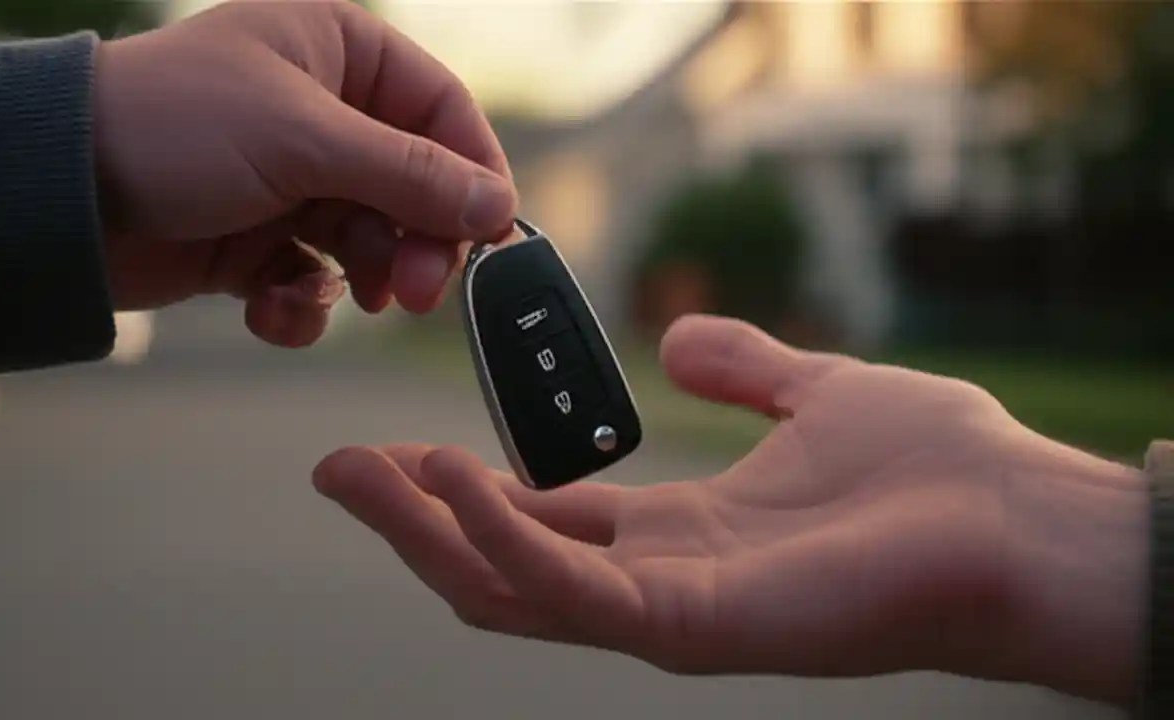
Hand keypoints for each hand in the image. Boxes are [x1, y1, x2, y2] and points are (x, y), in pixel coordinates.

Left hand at [93, 0, 516, 345]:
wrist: (53, 195)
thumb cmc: (172, 127)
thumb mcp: (304, 139)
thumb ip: (410, 176)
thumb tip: (498, 208)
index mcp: (337, 50)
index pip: (441, 110)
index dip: (474, 174)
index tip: (492, 236)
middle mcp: (320, 110)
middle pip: (414, 185)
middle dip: (415, 242)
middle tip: (416, 291)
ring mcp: (288, 177)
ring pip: (368, 239)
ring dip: (363, 276)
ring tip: (344, 294)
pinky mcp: (255, 237)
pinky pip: (313, 275)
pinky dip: (303, 301)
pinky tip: (274, 305)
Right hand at [314, 314, 1147, 704]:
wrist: (1017, 517)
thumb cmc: (933, 469)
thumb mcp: (814, 395)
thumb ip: (742, 370)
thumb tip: (681, 339)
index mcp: (679, 534)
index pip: (541, 520)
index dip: (461, 488)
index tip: (393, 444)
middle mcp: (660, 583)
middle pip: (502, 562)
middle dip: (413, 521)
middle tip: (335, 468)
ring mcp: (672, 613)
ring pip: (513, 587)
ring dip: (428, 531)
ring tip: (361, 471)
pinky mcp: (697, 624)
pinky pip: (573, 590)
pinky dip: (504, 536)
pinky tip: (452, 480)